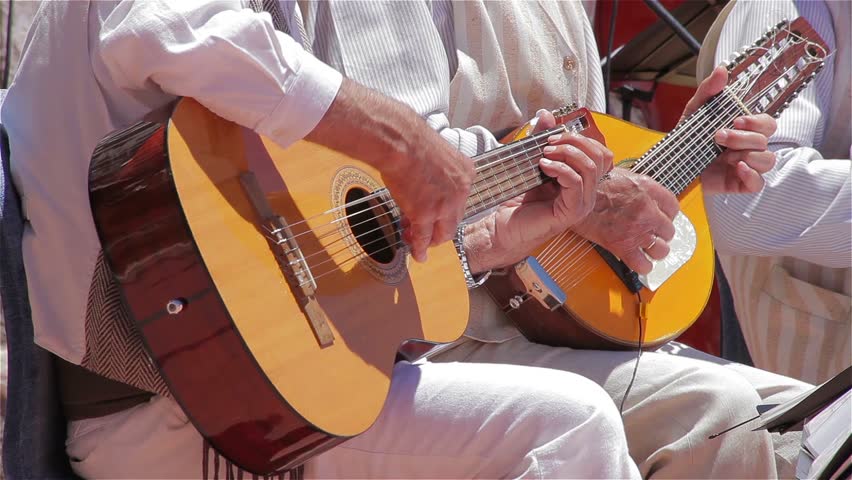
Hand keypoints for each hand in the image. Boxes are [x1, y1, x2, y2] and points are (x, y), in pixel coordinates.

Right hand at [388, 136, 473, 262]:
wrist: (399, 141)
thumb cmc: (410, 142)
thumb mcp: (436, 156)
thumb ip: (438, 174)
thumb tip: (426, 187)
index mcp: (466, 174)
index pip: (460, 201)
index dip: (445, 212)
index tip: (435, 216)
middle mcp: (461, 191)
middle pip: (454, 220)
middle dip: (438, 229)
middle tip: (424, 233)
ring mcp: (445, 205)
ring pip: (442, 233)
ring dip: (429, 241)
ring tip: (418, 245)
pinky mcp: (426, 214)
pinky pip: (424, 237)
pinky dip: (420, 248)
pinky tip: (418, 254)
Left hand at [464, 111, 612, 271]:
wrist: (503, 225)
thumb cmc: (519, 198)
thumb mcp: (532, 162)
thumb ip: (541, 139)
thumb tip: (547, 114)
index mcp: (583, 180)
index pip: (602, 153)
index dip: (582, 138)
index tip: (554, 135)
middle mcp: (587, 193)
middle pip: (601, 156)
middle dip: (575, 142)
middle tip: (549, 142)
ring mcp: (582, 204)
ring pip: (591, 168)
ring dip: (567, 154)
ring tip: (544, 154)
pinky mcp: (571, 213)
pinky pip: (576, 183)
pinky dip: (560, 169)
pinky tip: (543, 166)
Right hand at [572, 168, 678, 274]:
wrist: (573, 196)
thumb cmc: (591, 185)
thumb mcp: (620, 174)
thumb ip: (637, 185)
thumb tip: (642, 191)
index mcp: (647, 189)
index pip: (673, 207)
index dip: (667, 215)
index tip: (659, 218)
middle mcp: (646, 210)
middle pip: (668, 230)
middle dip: (660, 234)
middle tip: (649, 233)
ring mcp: (636, 230)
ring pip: (661, 250)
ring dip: (654, 250)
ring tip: (645, 247)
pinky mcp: (623, 246)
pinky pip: (643, 265)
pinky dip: (642, 266)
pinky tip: (637, 260)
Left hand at [684, 66, 777, 193]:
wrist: (671, 163)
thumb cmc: (687, 137)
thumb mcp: (694, 111)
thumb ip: (708, 91)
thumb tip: (722, 70)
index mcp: (744, 129)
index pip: (768, 123)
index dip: (757, 121)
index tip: (736, 120)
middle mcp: (748, 147)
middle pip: (765, 140)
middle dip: (743, 138)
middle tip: (719, 137)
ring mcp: (746, 165)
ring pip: (767, 160)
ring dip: (746, 155)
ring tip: (724, 156)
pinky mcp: (739, 183)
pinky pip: (758, 183)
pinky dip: (751, 175)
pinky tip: (735, 168)